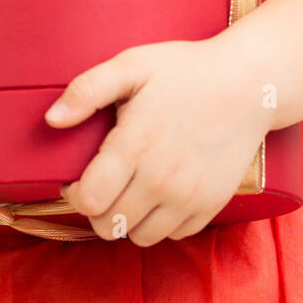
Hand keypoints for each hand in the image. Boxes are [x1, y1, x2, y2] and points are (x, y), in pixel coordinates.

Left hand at [44, 34, 270, 245]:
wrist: (250, 83)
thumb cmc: (186, 69)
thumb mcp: (132, 64)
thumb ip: (87, 90)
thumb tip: (51, 120)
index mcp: (136, 146)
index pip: (88, 201)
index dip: (74, 192)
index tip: (79, 175)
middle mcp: (162, 180)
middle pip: (108, 226)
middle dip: (97, 208)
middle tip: (104, 182)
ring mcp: (190, 196)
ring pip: (140, 237)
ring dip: (128, 218)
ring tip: (131, 188)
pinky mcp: (211, 205)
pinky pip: (174, 234)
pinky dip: (161, 221)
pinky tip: (161, 191)